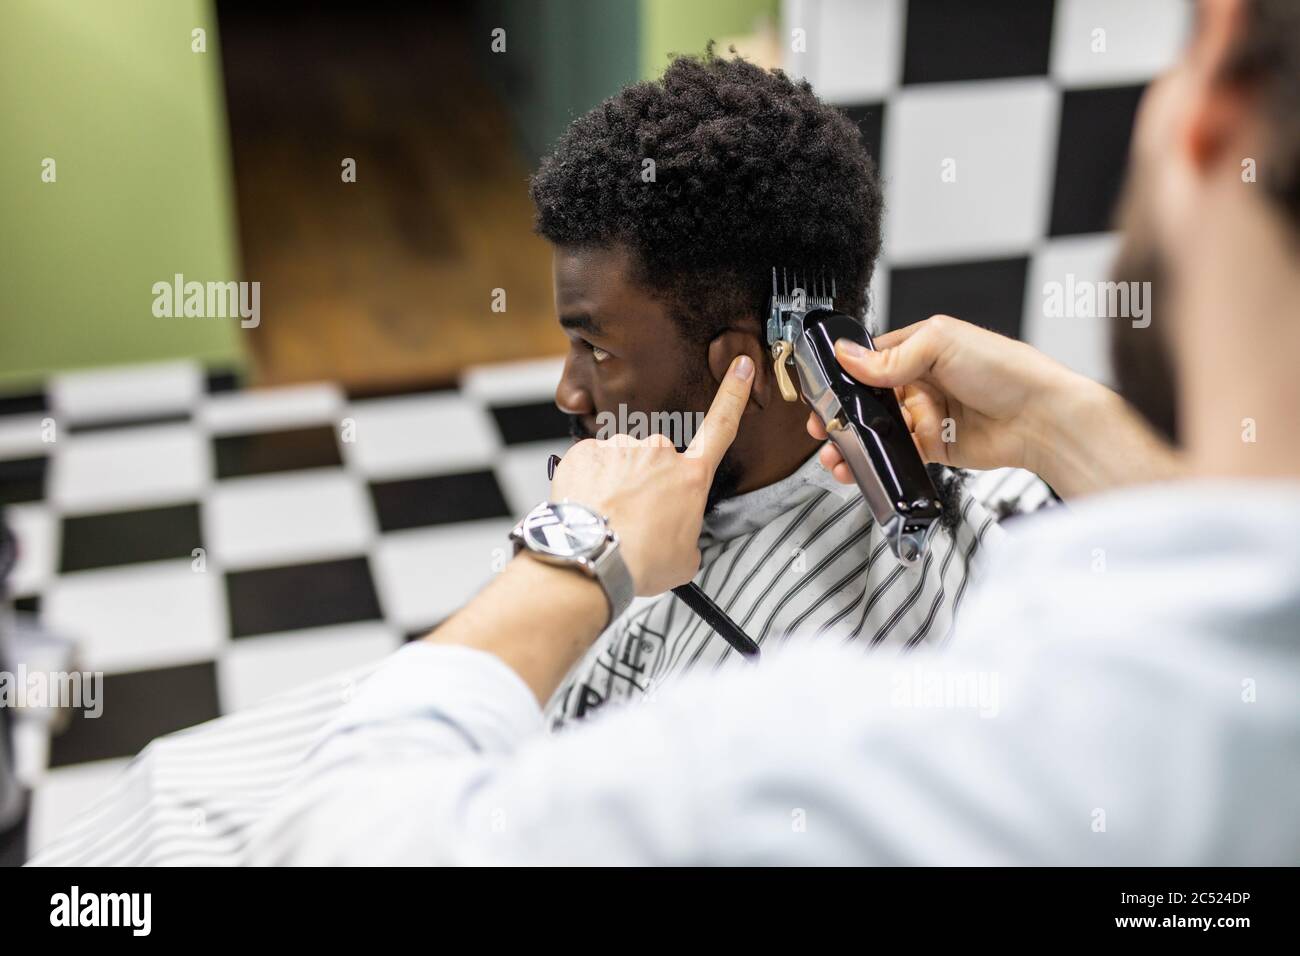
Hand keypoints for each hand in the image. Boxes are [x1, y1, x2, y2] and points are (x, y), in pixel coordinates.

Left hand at [550, 356, 753, 594]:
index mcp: (690, 476)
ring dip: (616, 483)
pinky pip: (591, 464)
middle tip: (635, 519)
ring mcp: (620, 448)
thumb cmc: (639, 561)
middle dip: (646, 482)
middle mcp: (658, 453)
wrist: (593, 557)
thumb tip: (677, 534)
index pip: (721, 426)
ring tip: (608, 518)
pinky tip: (589, 508)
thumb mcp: (685, 558)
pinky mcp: (586, 451)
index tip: (741, 366)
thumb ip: (687, 535)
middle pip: (656, 460)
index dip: (734, 393)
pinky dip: (589, 483)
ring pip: (621, 462)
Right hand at [807, 315, 1173, 497]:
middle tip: (824, 430)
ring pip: (879, 431)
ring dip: (854, 444)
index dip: (843, 377)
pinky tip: (862, 468)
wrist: (1043, 418)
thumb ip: (892, 356)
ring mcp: (927, 415)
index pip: (869, 361)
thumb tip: (850, 357)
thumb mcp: (942, 345)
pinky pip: (898, 455)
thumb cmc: (1007, 370)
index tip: (823, 393)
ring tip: (837, 457)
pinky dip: (878, 463)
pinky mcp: (935, 447)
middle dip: (843, 417)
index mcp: (920, 349)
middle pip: (868, 400)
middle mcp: (921, 381)